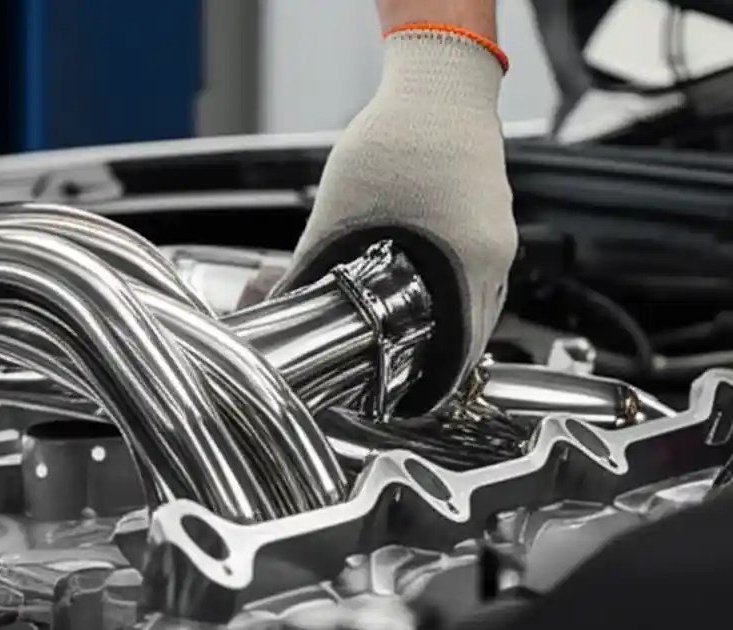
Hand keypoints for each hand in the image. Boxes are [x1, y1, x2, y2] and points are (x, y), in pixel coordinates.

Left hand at [272, 27, 517, 412]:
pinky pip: (476, 272)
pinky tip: (416, 285)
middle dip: (436, 355)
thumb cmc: (398, 137)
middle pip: (473, 331)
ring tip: (406, 335)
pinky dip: (448, 288)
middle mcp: (493, 254)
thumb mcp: (337, 213)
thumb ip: (310, 265)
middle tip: (400, 371)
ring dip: (443, 322)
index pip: (462, 350)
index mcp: (465, 260)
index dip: (433, 380)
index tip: (408, 395)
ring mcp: (497, 235)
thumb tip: (281, 302)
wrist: (436, 86)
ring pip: (477, 304)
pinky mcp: (490, 218)